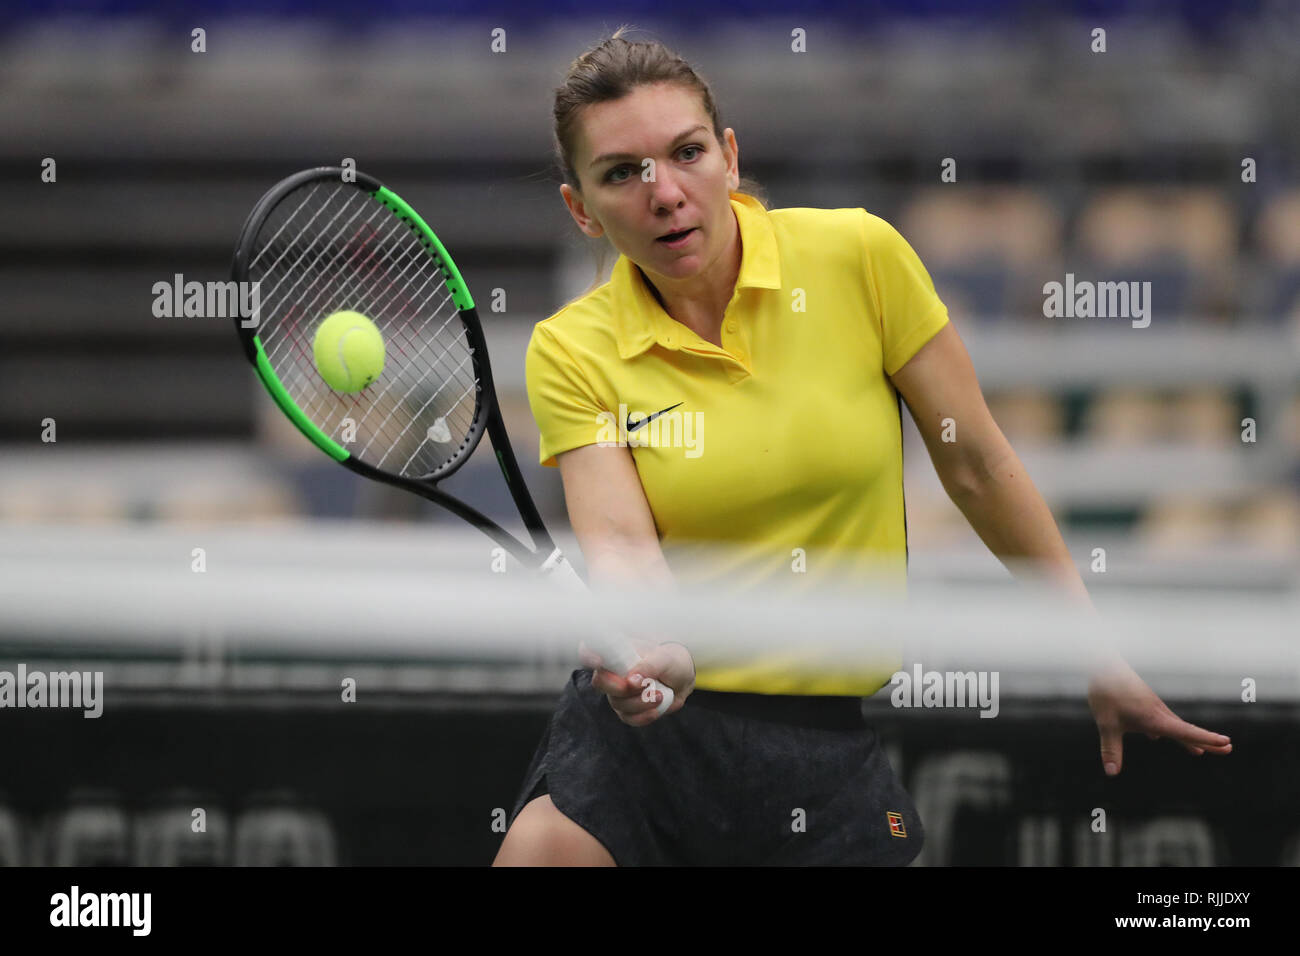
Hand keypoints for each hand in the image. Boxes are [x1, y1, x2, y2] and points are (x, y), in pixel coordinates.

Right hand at [581, 640, 695, 726]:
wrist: (683, 680)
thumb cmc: (670, 661)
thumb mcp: (664, 659)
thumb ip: (648, 666)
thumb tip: (632, 680)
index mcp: (617, 652)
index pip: (590, 650)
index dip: (588, 655)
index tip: (598, 661)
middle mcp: (612, 672)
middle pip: (599, 682)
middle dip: (621, 687)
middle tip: (643, 685)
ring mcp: (618, 692)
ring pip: (617, 703)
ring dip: (640, 702)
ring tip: (660, 695)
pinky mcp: (628, 709)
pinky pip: (628, 718)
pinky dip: (643, 716)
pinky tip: (656, 709)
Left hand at [1086, 656, 1231, 775]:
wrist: (1103, 664)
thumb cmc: (1107, 692)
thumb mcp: (1107, 724)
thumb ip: (1111, 749)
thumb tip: (1113, 773)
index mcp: (1155, 719)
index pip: (1186, 732)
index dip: (1206, 739)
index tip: (1226, 743)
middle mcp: (1158, 712)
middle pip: (1187, 730)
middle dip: (1207, 741)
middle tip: (1228, 749)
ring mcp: (1152, 706)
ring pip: (1173, 725)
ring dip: (1187, 738)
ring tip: (1198, 751)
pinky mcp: (1142, 701)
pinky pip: (1159, 719)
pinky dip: (1165, 730)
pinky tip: (1155, 736)